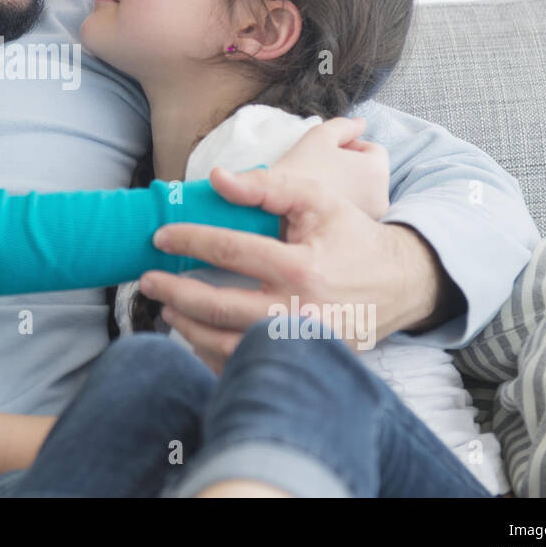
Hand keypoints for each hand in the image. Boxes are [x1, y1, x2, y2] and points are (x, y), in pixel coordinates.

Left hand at [141, 167, 443, 371]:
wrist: (398, 286)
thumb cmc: (351, 237)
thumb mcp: (318, 200)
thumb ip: (267, 185)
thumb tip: (215, 177)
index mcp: (301, 267)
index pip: (230, 251)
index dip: (189, 241)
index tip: (160, 238)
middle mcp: (298, 312)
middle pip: (218, 307)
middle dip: (174, 291)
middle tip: (147, 280)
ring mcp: (298, 345)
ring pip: (226, 346)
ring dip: (187, 328)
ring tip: (166, 308)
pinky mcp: (300, 364)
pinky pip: (245, 368)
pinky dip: (212, 355)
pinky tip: (195, 336)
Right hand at [271, 116, 388, 219]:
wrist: (276, 214)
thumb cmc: (300, 170)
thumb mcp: (319, 136)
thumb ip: (344, 126)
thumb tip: (359, 123)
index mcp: (376, 170)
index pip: (373, 149)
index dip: (350, 145)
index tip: (327, 151)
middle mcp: (381, 196)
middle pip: (369, 172)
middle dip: (349, 166)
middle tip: (321, 166)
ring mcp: (370, 217)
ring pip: (362, 192)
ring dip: (346, 184)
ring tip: (318, 184)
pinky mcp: (356, 232)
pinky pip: (354, 210)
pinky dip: (341, 202)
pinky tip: (318, 201)